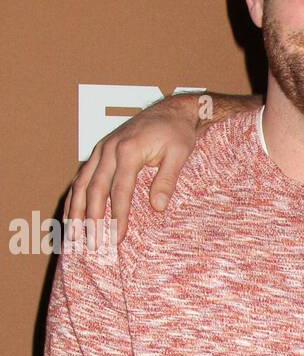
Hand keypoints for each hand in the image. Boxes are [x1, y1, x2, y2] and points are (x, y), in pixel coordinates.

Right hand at [66, 93, 202, 243]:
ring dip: (76, 210)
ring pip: (81, 183)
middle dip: (92, 219)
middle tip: (93, 244)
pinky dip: (75, 197)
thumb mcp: (179, 154)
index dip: (117, 216)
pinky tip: (72, 215)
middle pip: (94, 189)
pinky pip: (82, 176)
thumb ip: (167, 180)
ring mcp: (101, 149)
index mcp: (128, 150)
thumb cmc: (177, 132)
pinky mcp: (100, 152)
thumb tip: (158, 207)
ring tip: (74, 235)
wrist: (171, 110)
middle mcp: (109, 149)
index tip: (116, 238)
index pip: (119, 190)